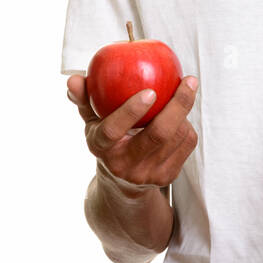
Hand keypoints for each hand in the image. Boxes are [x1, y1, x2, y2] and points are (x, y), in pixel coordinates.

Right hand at [66, 73, 199, 191]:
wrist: (122, 184)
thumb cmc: (108, 141)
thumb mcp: (92, 122)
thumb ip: (83, 99)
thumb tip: (74, 79)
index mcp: (102, 148)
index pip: (113, 130)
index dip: (130, 111)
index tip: (150, 91)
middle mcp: (125, 164)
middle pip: (157, 135)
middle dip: (177, 106)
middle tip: (188, 81)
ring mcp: (148, 173)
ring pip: (177, 137)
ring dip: (184, 112)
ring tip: (183, 93)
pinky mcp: (167, 177)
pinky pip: (187, 144)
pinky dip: (187, 126)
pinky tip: (182, 116)